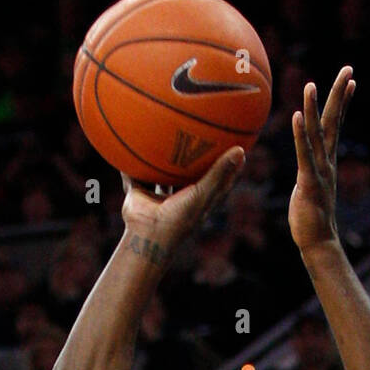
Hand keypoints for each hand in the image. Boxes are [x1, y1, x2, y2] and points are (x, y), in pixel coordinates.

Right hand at [120, 148, 244, 257]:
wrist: (148, 235)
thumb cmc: (180, 218)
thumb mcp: (203, 193)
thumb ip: (219, 172)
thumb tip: (241, 150)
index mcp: (197, 200)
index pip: (214, 181)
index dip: (224, 166)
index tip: (234, 147)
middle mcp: (178, 198)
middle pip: (187, 175)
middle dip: (191, 159)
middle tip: (197, 136)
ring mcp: (157, 197)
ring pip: (159, 174)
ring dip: (158, 160)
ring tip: (161, 135)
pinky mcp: (138, 194)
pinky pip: (132, 175)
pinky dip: (128, 164)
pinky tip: (128, 144)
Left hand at [288, 66, 355, 253]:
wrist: (319, 243)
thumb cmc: (311, 220)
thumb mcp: (309, 189)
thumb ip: (308, 174)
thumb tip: (306, 171)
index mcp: (327, 161)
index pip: (337, 126)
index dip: (343, 103)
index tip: (350, 80)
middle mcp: (327, 162)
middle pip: (335, 122)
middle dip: (340, 94)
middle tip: (348, 68)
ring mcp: (320, 171)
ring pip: (318, 135)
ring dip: (315, 108)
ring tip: (311, 84)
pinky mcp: (309, 183)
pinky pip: (305, 155)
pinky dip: (301, 135)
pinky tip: (298, 116)